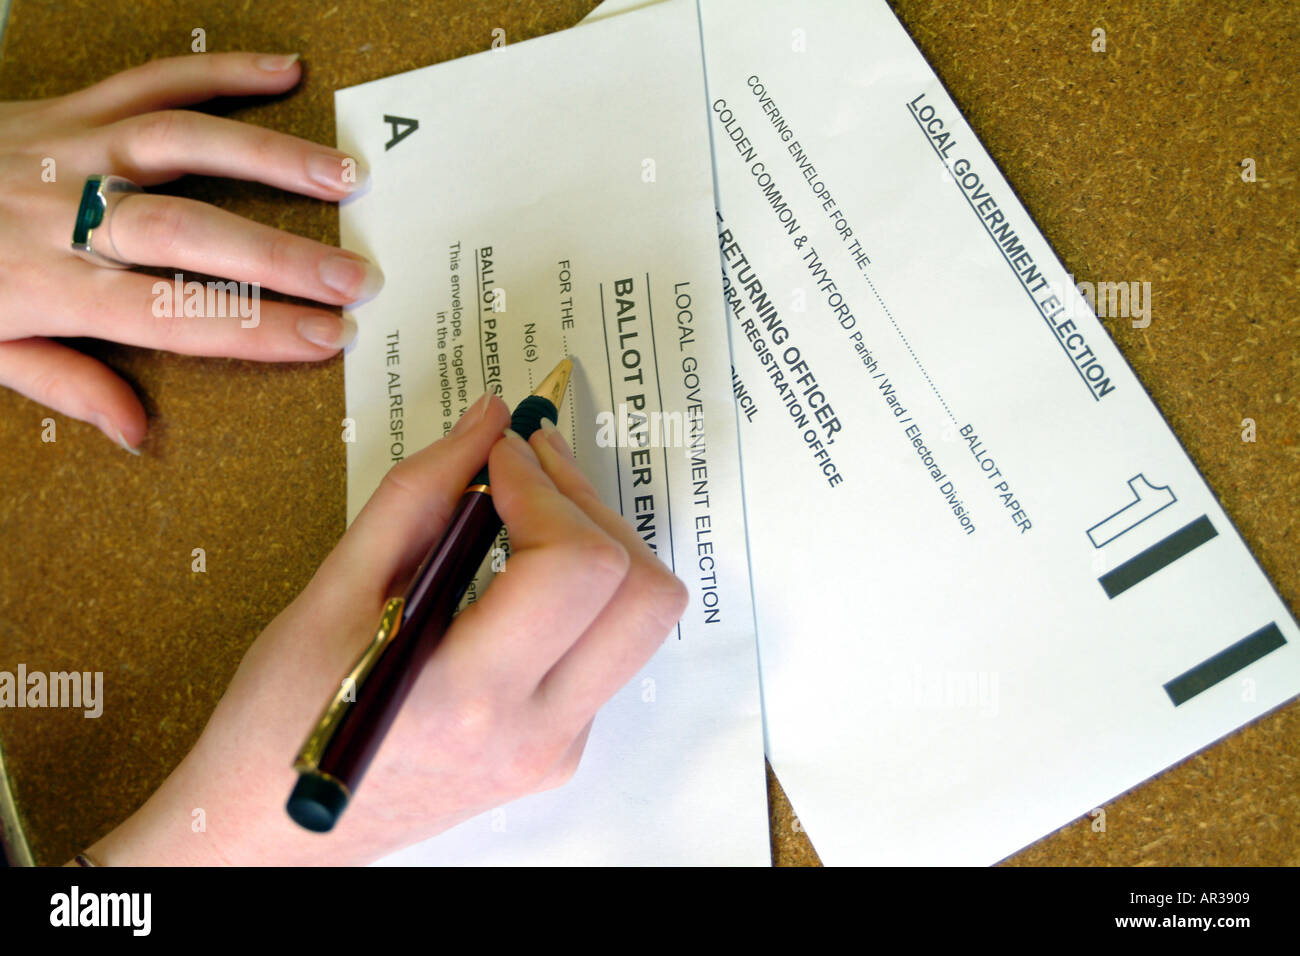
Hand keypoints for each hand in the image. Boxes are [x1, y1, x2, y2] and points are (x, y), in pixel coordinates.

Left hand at [0, 53, 378, 450]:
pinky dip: (222, 71)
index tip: (327, 338)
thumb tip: (138, 432)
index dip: (257, 328)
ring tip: (344, 176)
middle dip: (283, 257)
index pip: (173, 314)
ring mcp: (74, 149)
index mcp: (50, 287)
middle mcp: (68, 214)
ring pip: (184, 145)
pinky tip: (282, 71)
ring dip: (271, 158)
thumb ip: (66, 384)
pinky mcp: (73, 106)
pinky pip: (153, 79)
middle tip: (357, 277)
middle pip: (191, 233)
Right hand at [86, 394, 688, 864]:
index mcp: (472, 697)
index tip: (501, 450)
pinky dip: (580, 592)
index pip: (575, 567)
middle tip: (530, 460)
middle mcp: (535, 732)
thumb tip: (485, 422)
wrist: (269, 833)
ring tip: (532, 504)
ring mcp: (555, 749)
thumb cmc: (279, 724)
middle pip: (642, 593)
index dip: (545, 485)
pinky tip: (519, 571)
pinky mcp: (556, 752)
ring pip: (641, 622)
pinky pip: (606, 653)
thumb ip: (419, 498)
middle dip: (591, 504)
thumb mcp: (333, 595)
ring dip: (600, 544)